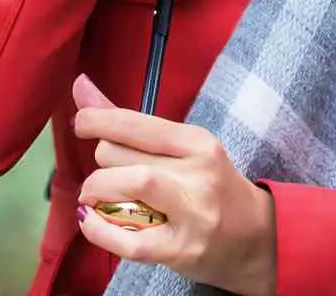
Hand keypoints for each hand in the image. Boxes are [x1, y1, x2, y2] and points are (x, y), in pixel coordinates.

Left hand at [70, 73, 276, 295]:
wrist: (256, 238)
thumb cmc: (209, 187)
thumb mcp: (180, 148)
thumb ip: (127, 122)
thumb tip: (80, 86)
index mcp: (197, 141)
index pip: (134, 123)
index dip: (97, 120)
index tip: (81, 123)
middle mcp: (197, 173)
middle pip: (120, 155)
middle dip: (101, 162)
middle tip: (107, 173)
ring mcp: (192, 213)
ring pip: (126, 185)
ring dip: (96, 190)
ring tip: (94, 197)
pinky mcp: (182, 250)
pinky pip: (128, 240)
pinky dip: (99, 230)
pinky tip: (91, 222)